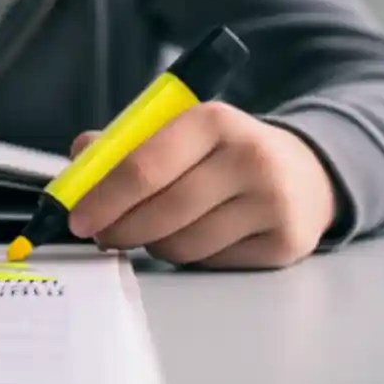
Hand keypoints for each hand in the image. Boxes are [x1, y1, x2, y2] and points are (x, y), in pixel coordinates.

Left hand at [67, 102, 337, 268]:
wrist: (305, 173)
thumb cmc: (224, 153)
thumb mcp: (180, 131)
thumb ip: (125, 143)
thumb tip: (80, 156)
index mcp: (213, 120)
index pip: (145, 166)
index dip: (104, 197)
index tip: (77, 217)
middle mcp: (249, 158)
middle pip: (162, 211)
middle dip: (120, 229)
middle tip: (103, 234)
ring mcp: (272, 203)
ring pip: (183, 244)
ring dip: (154, 244)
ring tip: (153, 230)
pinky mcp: (285, 243)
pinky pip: (210, 263)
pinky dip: (189, 256)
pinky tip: (193, 236)